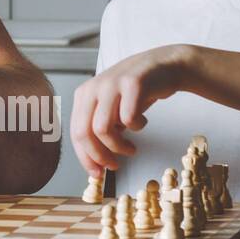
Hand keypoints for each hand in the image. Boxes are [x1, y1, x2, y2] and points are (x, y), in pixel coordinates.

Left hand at [70, 44, 191, 175]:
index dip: (85, 157)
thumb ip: (99, 127)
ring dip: (119, 146)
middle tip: (113, 166)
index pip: (75, 132)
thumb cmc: (136, 92)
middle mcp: (93, 88)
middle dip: (98, 156)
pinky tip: (142, 123)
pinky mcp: (132, 84)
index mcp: (83, 94)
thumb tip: (95, 161)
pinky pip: (129, 118)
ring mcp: (111, 85)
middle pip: (84, 133)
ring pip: (103, 129)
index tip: (97, 173)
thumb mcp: (110, 107)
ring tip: (131, 148)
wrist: (164, 65)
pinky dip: (137, 127)